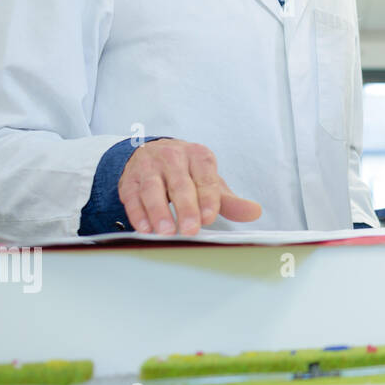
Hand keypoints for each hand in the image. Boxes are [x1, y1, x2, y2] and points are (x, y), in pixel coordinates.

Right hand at [117, 139, 261, 235]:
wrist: (152, 152)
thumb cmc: (187, 172)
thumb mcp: (210, 182)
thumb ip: (230, 201)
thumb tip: (254, 212)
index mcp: (198, 156)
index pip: (205, 178)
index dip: (208, 199)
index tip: (209, 217)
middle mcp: (173, 157)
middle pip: (180, 184)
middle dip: (186, 208)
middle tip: (190, 230)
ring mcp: (149, 167)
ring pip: (152, 189)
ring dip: (158, 211)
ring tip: (165, 232)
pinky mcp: (129, 179)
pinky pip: (132, 196)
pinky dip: (138, 213)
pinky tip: (145, 228)